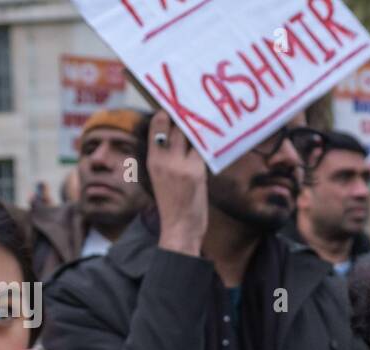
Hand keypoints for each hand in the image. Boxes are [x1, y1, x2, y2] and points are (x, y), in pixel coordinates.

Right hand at [149, 111, 207, 256]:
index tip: (176, 102)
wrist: (180, 227)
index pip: (157, 126)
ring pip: (192, 136)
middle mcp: (164, 159)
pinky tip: (217, 136)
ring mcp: (180, 165)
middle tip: (197, 103)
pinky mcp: (197, 172)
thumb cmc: (173, 204)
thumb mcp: (160, 178)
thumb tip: (177, 138)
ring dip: (200, 127)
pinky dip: (210, 143)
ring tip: (210, 116)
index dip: (166, 112)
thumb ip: (165, 158)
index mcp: (152, 160)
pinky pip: (205, 150)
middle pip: (176, 126)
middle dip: (186, 114)